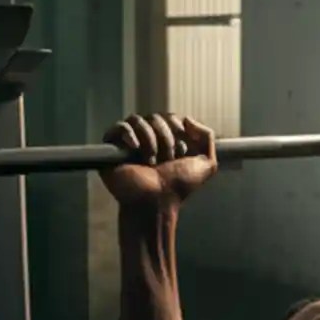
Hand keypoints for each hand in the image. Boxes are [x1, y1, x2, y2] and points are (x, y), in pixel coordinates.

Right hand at [100, 113, 217, 208]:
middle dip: (165, 138)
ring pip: (138, 120)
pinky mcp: (113, 149)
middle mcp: (148, 139)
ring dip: (150, 140)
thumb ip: (207, 137)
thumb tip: (186, 119)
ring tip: (151, 161)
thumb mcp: (207, 164)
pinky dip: (128, 134)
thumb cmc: (180, 187)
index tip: (180, 153)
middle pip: (155, 117)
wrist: (158, 201)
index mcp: (167, 140)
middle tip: (166, 160)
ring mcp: (129, 144)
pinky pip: (119, 127)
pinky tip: (135, 148)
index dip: (178, 131)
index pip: (170, 118)